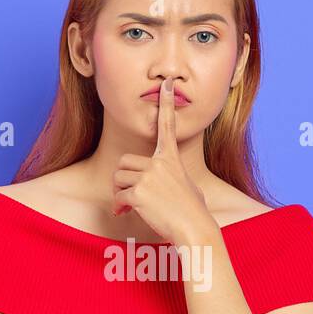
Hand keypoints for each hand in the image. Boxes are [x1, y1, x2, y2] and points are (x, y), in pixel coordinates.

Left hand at [111, 77, 214, 242]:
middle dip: (122, 178)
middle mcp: (159, 163)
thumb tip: (162, 187)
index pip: (167, 126)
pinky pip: (118, 196)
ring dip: (120, 193)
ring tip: (130, 206)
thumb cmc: (193, 212)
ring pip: (118, 179)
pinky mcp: (138, 192)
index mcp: (171, 159)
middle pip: (124, 162)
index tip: (167, 84)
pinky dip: (119, 207)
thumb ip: (172, 178)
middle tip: (128, 193)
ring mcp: (148, 177)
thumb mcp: (188, 186)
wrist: (194, 229)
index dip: (167, 104)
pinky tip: (126, 214)